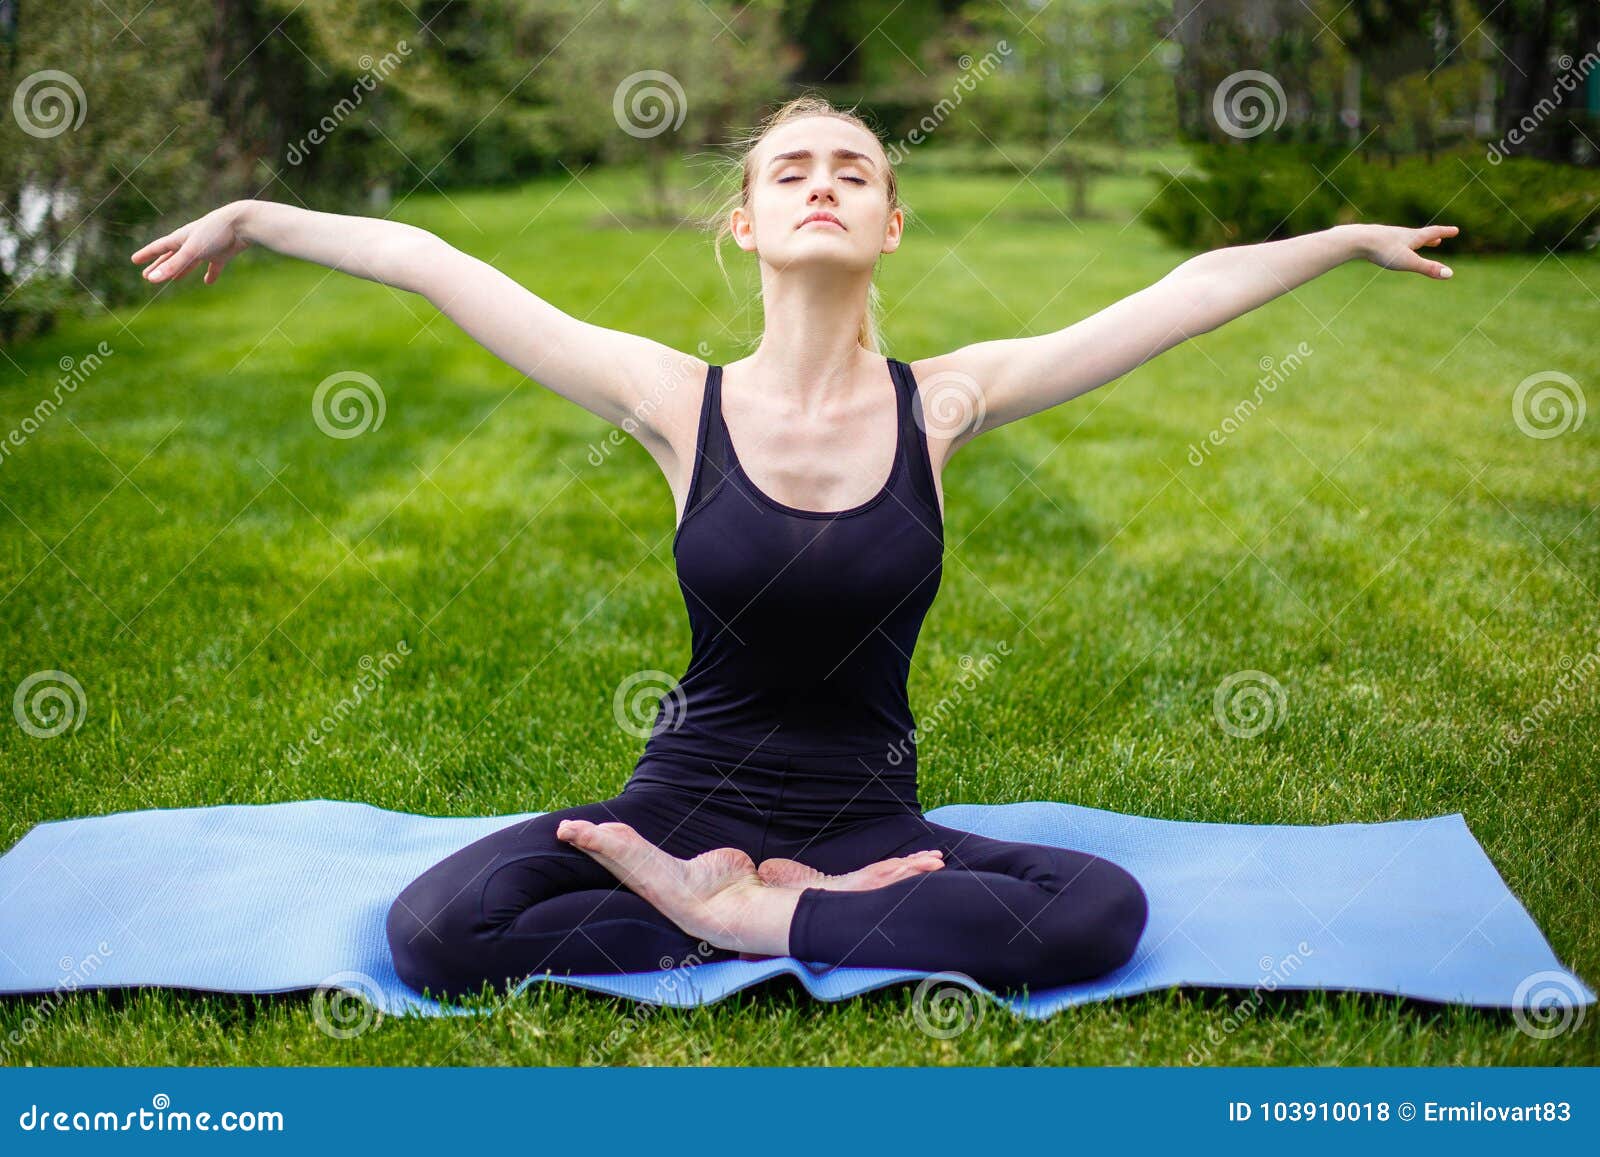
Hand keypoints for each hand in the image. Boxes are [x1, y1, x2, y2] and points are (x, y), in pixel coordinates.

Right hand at [131, 201, 252, 285]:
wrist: (243, 223)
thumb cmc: (215, 233)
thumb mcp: (192, 251)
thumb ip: (173, 265)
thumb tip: (152, 279)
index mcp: (181, 238)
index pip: (159, 247)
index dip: (146, 254)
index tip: (134, 260)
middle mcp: (192, 242)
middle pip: (172, 257)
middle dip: (160, 266)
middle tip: (147, 276)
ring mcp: (208, 247)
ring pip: (190, 261)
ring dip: (181, 271)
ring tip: (174, 279)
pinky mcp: (223, 253)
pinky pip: (214, 266)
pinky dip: (210, 274)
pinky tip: (208, 282)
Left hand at [1349, 222, 1457, 279]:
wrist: (1357, 239)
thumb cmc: (1384, 250)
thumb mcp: (1408, 262)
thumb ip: (1428, 268)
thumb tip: (1450, 274)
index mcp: (1412, 237)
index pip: (1433, 233)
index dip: (1445, 232)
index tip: (1456, 230)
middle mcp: (1401, 234)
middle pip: (1419, 236)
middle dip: (1430, 238)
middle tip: (1438, 239)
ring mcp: (1387, 236)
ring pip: (1404, 239)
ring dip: (1413, 242)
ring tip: (1416, 244)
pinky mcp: (1374, 240)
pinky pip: (1388, 243)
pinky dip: (1395, 245)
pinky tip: (1388, 248)